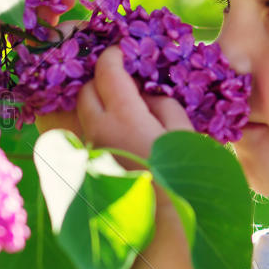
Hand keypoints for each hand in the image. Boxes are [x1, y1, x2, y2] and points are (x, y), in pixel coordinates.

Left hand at [72, 44, 192, 166]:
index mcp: (124, 117)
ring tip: (127, 105)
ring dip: (101, 102)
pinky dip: (103, 123)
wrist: (169, 217)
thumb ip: (161, 101)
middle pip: (86, 90)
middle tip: (128, 80)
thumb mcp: (181, 128)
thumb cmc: (182, 170)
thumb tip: (144, 94)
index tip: (125, 50)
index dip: (114, 55)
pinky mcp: (94, 165)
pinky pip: (92, 133)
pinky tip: (124, 130)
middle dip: (103, 79)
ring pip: (85, 113)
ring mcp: (94, 150)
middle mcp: (100, 131)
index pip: (107, 71)